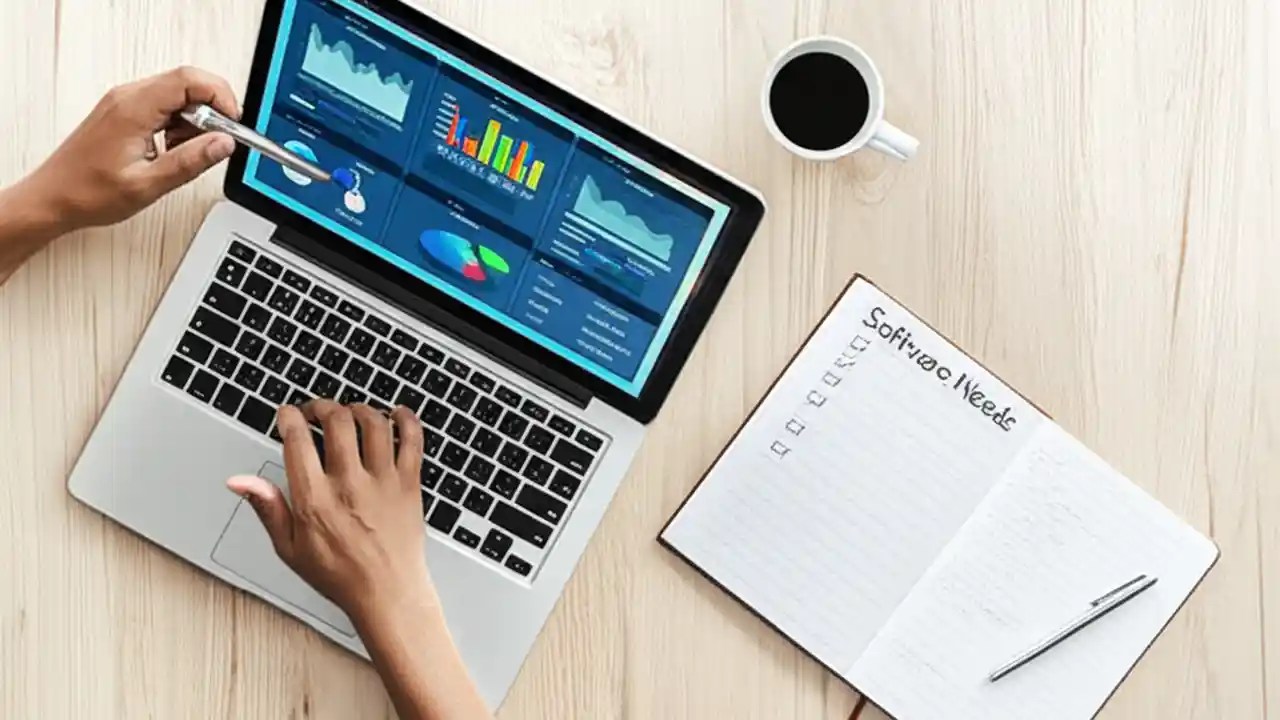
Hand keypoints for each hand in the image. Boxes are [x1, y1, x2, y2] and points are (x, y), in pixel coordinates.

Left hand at [21, 66, 239, 234]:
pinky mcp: (125, 113)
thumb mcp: (148, 184)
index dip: (220, 97)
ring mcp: (125, 103)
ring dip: (195, 120)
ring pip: (178, 95)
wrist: (54, 198)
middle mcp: (128, 98)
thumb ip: (191, 161)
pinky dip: (179, 125)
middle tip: (216, 142)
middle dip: (212, 111)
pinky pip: (164, 106)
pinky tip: (173, 150)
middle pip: (187, 82)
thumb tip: (224, 144)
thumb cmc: (89, 192)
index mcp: (133, 109)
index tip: (232, 125)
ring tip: (187, 152)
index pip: (189, 80)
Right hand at [227, 402, 435, 626]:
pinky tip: (398, 414)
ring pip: (374, 423)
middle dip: (322, 406)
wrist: (388, 593)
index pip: (297, 440)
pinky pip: (412, 440)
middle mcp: (349, 485)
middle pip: (336, 421)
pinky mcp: (409, 484)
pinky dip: (406, 419)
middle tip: (317, 411)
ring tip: (350, 413)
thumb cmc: (340, 576)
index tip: (287, 414)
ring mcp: (383, 482)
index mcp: (315, 500)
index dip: (289, 417)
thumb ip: (267, 508)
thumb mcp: (290, 549)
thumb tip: (239, 482)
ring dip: (359, 408)